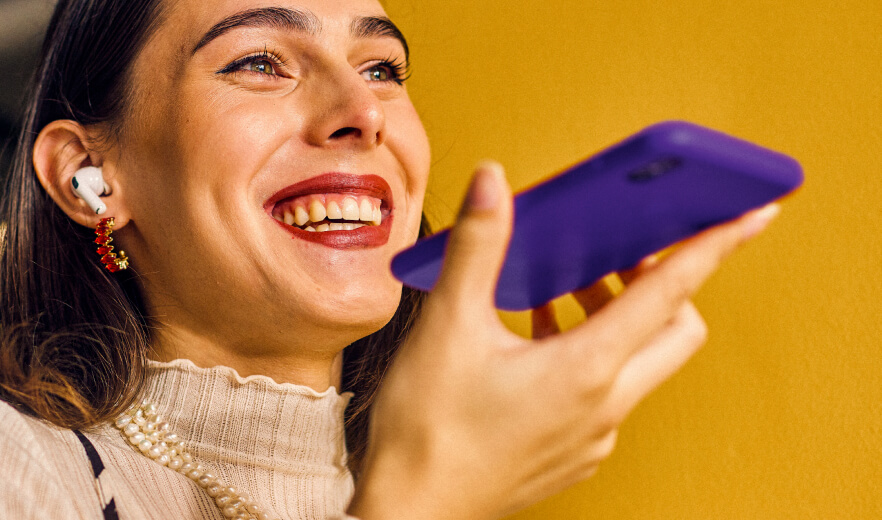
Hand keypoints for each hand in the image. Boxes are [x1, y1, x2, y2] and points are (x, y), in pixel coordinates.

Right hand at [348, 161, 779, 519]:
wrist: (413, 509)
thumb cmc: (428, 431)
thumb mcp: (448, 325)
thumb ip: (478, 246)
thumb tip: (493, 184)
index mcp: (585, 370)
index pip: (669, 294)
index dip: (714, 246)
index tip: (750, 216)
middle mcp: (604, 407)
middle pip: (674, 331)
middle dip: (663, 284)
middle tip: (622, 254)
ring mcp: (593, 437)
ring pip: (639, 364)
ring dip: (618, 318)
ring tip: (565, 291)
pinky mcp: (575, 453)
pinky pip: (608, 394)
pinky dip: (591, 355)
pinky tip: (538, 342)